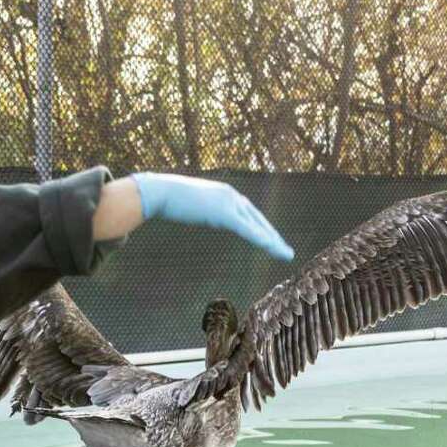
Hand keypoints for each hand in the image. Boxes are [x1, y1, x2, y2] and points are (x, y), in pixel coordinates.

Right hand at [131, 173, 293, 260]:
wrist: (160, 192)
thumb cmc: (170, 200)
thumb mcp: (193, 205)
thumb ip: (204, 210)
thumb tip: (206, 214)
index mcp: (225, 194)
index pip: (249, 213)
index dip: (262, 228)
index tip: (272, 240)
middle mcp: (231, 195)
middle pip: (257, 219)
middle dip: (272, 236)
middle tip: (286, 252)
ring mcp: (228, 202)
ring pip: (256, 225)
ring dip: (272, 241)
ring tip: (285, 255)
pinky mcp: (223, 212)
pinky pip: (246, 228)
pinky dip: (260, 238)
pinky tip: (272, 247)